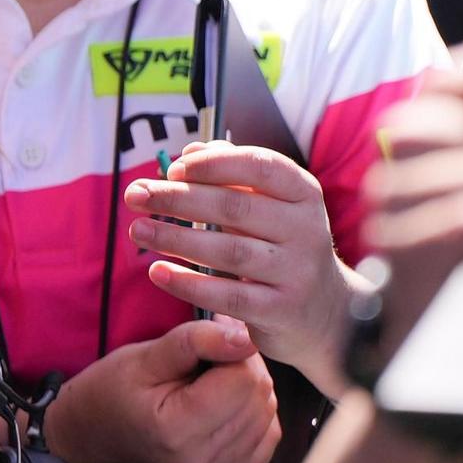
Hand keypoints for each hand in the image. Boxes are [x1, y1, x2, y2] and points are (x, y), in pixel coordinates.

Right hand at [42, 318, 279, 462]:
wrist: (96, 432)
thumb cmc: (114, 387)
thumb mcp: (145, 355)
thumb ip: (195, 341)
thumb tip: (246, 337)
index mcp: (177, 430)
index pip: (243, 380)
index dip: (233, 348)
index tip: (211, 337)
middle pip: (259, 399)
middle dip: (245, 367)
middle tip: (213, 354)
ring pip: (268, 417)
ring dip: (249, 390)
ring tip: (215, 379)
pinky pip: (267, 439)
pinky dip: (253, 415)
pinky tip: (226, 405)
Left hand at [126, 142, 358, 393]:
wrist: (326, 313)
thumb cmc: (282, 245)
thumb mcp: (269, 205)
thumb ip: (231, 174)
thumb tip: (190, 150)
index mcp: (304, 194)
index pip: (260, 166)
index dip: (214, 164)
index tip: (173, 168)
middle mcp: (307, 230)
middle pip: (235, 208)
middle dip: (178, 198)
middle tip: (135, 195)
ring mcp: (297, 273)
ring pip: (228, 251)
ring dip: (175, 238)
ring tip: (138, 229)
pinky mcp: (281, 311)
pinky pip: (228, 296)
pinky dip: (189, 283)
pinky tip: (157, 271)